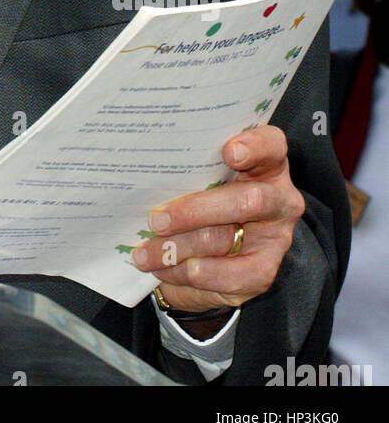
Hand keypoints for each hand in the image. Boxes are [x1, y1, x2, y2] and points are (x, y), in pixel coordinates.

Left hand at [131, 125, 304, 312]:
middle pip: (246, 200)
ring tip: (145, 254)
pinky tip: (166, 270)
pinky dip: (192, 273)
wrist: (217, 252)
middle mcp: (277, 198)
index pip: (272, 146)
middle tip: (156, 220)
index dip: (255, 147)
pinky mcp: (264, 271)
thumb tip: (145, 171)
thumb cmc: (203, 197)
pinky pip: (229, 276)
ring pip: (226, 239)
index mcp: (264, 164)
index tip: (229, 151)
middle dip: (195, 211)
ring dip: (179, 248)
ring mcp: (274, 237)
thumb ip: (189, 169)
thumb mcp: (200, 176)